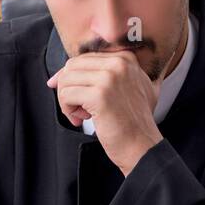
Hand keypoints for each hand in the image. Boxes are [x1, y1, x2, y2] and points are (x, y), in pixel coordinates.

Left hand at [46, 50, 163, 175]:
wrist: (142, 145)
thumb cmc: (133, 122)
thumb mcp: (129, 88)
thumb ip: (106, 75)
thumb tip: (62, 73)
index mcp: (125, 59)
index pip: (83, 59)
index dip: (70, 76)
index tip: (68, 93)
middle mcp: (119, 64)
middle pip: (72, 67)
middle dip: (67, 88)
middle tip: (77, 108)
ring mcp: (109, 78)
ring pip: (66, 80)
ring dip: (66, 100)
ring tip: (80, 115)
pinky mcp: (99, 95)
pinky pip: (66, 95)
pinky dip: (68, 110)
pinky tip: (81, 119)